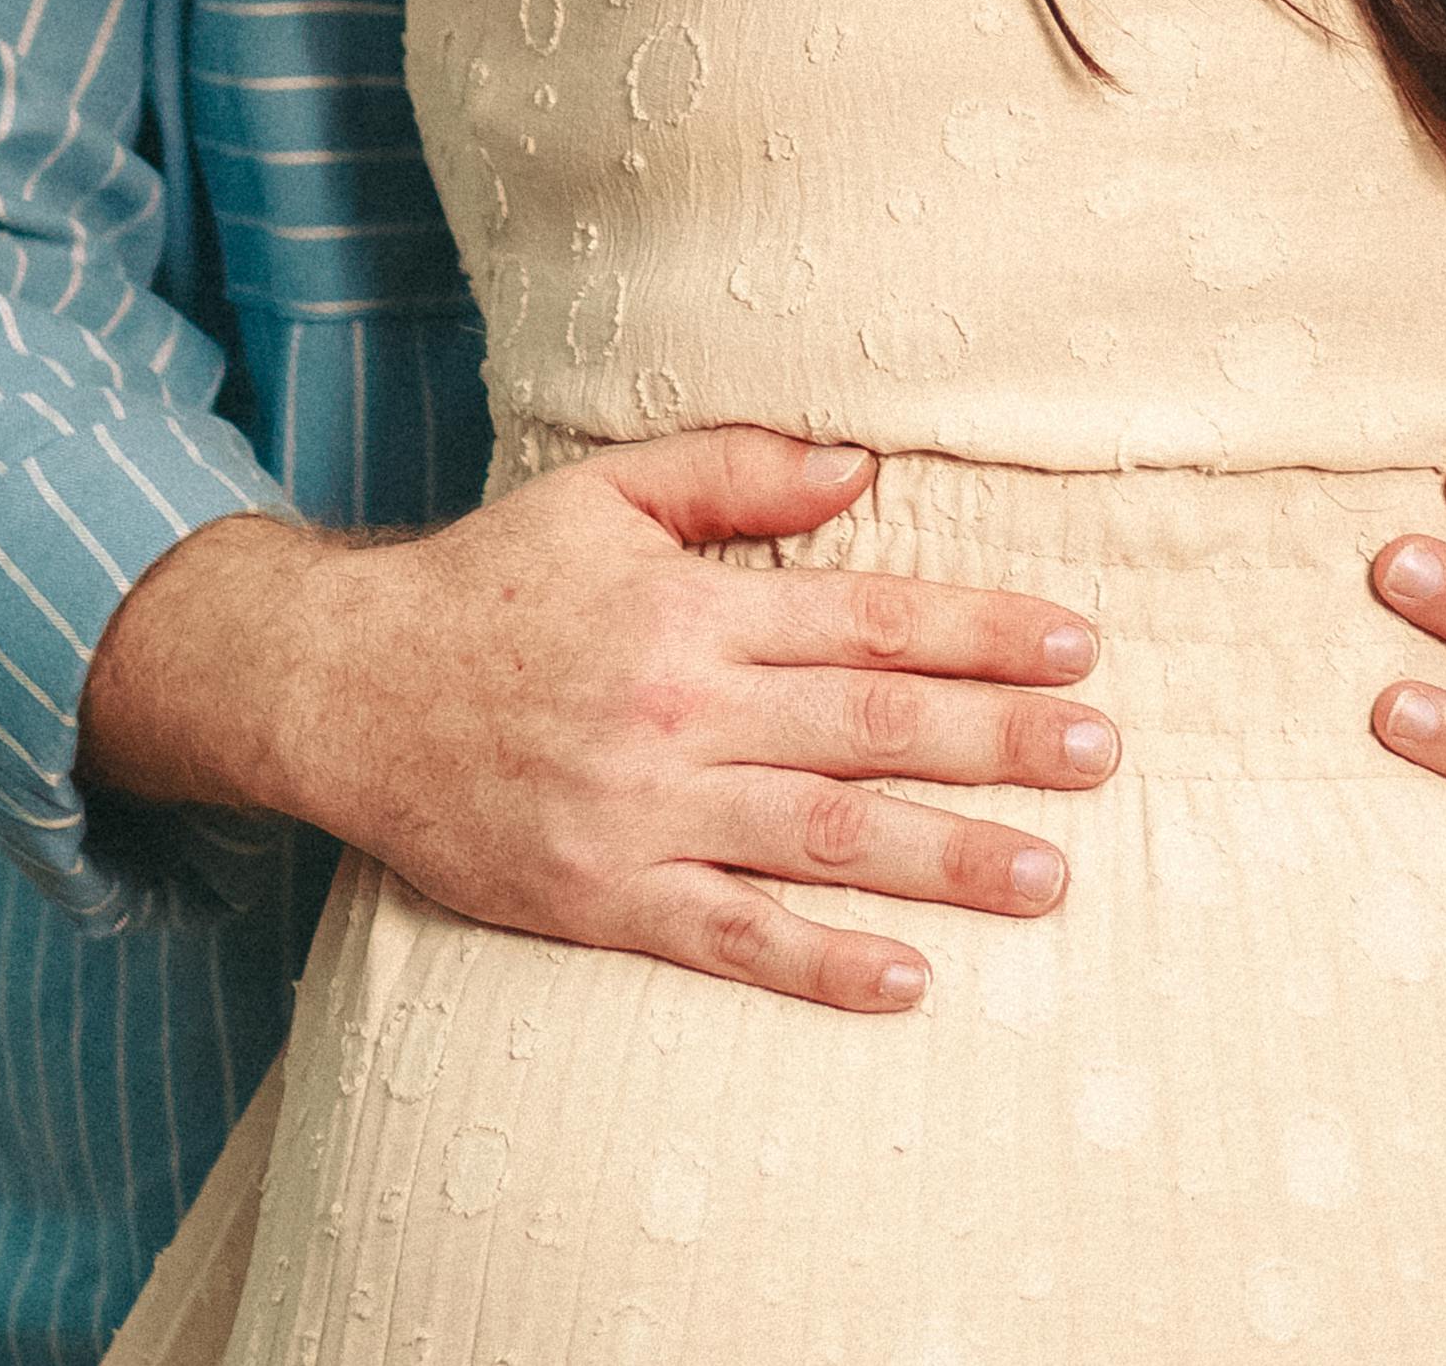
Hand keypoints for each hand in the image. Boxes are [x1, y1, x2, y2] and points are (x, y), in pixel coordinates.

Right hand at [81, 430, 1113, 1014]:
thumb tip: (863, 466)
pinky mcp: (602, 895)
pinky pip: (728, 938)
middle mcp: (678, 708)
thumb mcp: (601, 493)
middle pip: (866, 727)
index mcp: (687, 606)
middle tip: (1101, 751)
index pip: (865, 617)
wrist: (344, 686)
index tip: (1075, 643)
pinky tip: (905, 978)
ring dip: (942, 857)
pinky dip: (817, 962)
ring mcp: (643, 811)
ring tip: (1049, 874)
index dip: (977, 629)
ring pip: (819, 838)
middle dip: (994, 739)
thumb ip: (733, 475)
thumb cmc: (485, 582)